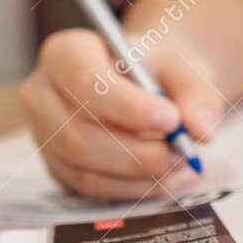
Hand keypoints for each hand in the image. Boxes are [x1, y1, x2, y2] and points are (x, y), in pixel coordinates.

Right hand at [19, 30, 226, 198]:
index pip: (82, 81)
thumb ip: (196, 92)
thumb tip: (200, 129)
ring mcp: (45, 137)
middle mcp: (42, 95)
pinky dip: (136, 189)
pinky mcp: (59, 168)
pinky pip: (92, 189)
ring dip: (140, 174)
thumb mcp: (183, 66)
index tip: (170, 119)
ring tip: (185, 165)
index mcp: (64, 53)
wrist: (147, 86)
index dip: (126, 106)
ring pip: (84, 169)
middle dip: (136, 151)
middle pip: (77, 134)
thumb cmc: (157, 69)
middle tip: (183, 151)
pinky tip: (171, 178)